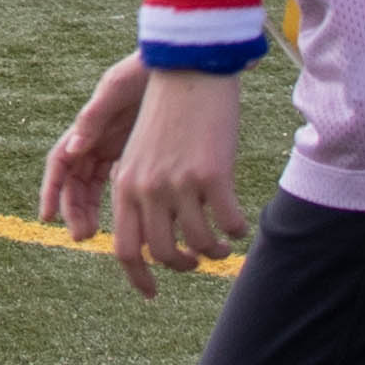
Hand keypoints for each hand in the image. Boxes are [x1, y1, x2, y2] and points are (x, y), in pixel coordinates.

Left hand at [40, 58, 251, 297]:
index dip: (138, 277)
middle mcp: (146, 188)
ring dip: (214, 252)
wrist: (190, 71)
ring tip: (222, 244)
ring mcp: (179, 182)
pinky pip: (228, 223)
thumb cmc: (168, 113)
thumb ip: (140, 193)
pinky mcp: (212, 173)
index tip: (151, 294)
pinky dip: (236, 231)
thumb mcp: (140, 154)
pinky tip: (240, 224)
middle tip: (197, 262)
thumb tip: (152, 242)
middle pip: (162, 254)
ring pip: (198, 243)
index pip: (123, 247)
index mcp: (124, 184)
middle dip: (182, 267)